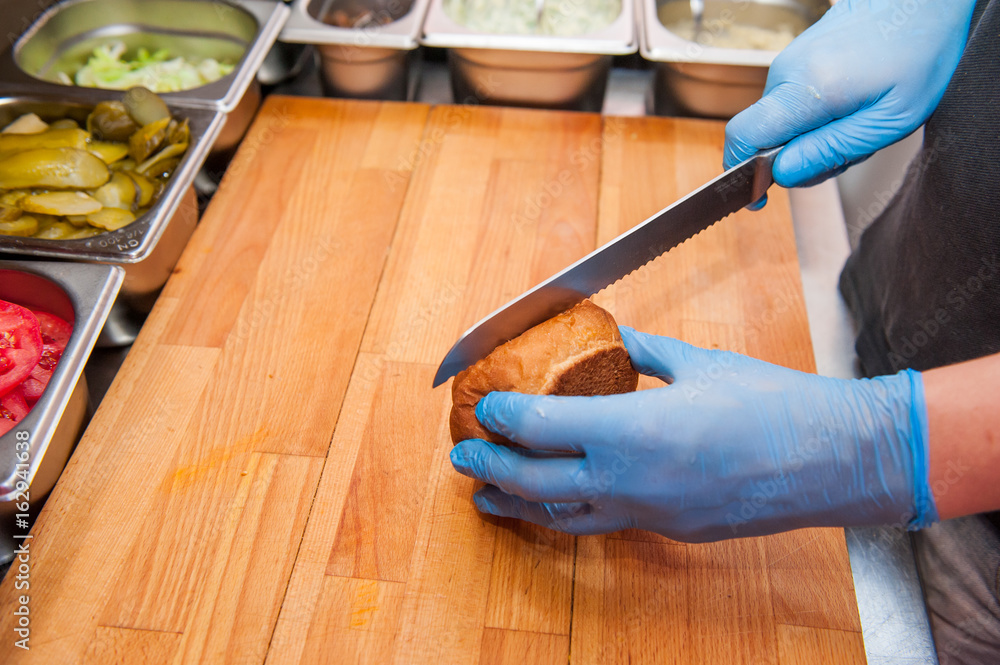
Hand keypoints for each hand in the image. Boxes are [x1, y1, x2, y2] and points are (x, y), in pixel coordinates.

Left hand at [450, 328, 937, 542]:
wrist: (831, 460)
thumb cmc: (772, 406)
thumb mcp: (698, 363)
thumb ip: (645, 353)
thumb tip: (614, 340)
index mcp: (631, 430)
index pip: (539, 425)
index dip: (501, 415)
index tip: (481, 405)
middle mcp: (629, 480)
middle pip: (535, 482)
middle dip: (489, 469)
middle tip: (461, 458)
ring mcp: (648, 513)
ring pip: (562, 516)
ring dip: (518, 506)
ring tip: (487, 499)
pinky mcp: (668, 529)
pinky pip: (602, 524)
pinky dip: (569, 515)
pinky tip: (558, 506)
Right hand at [724, 0, 976, 188]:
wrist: (926, 0)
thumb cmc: (920, 52)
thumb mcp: (887, 120)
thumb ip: (831, 150)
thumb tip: (783, 174)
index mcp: (806, 89)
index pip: (743, 137)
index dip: (741, 173)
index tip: (758, 197)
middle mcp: (788, 71)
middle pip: (764, 136)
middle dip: (796, 157)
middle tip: (846, 153)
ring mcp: (790, 60)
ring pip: (780, 120)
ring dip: (810, 136)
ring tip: (857, 121)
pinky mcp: (798, 56)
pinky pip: (792, 100)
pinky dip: (814, 115)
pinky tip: (851, 104)